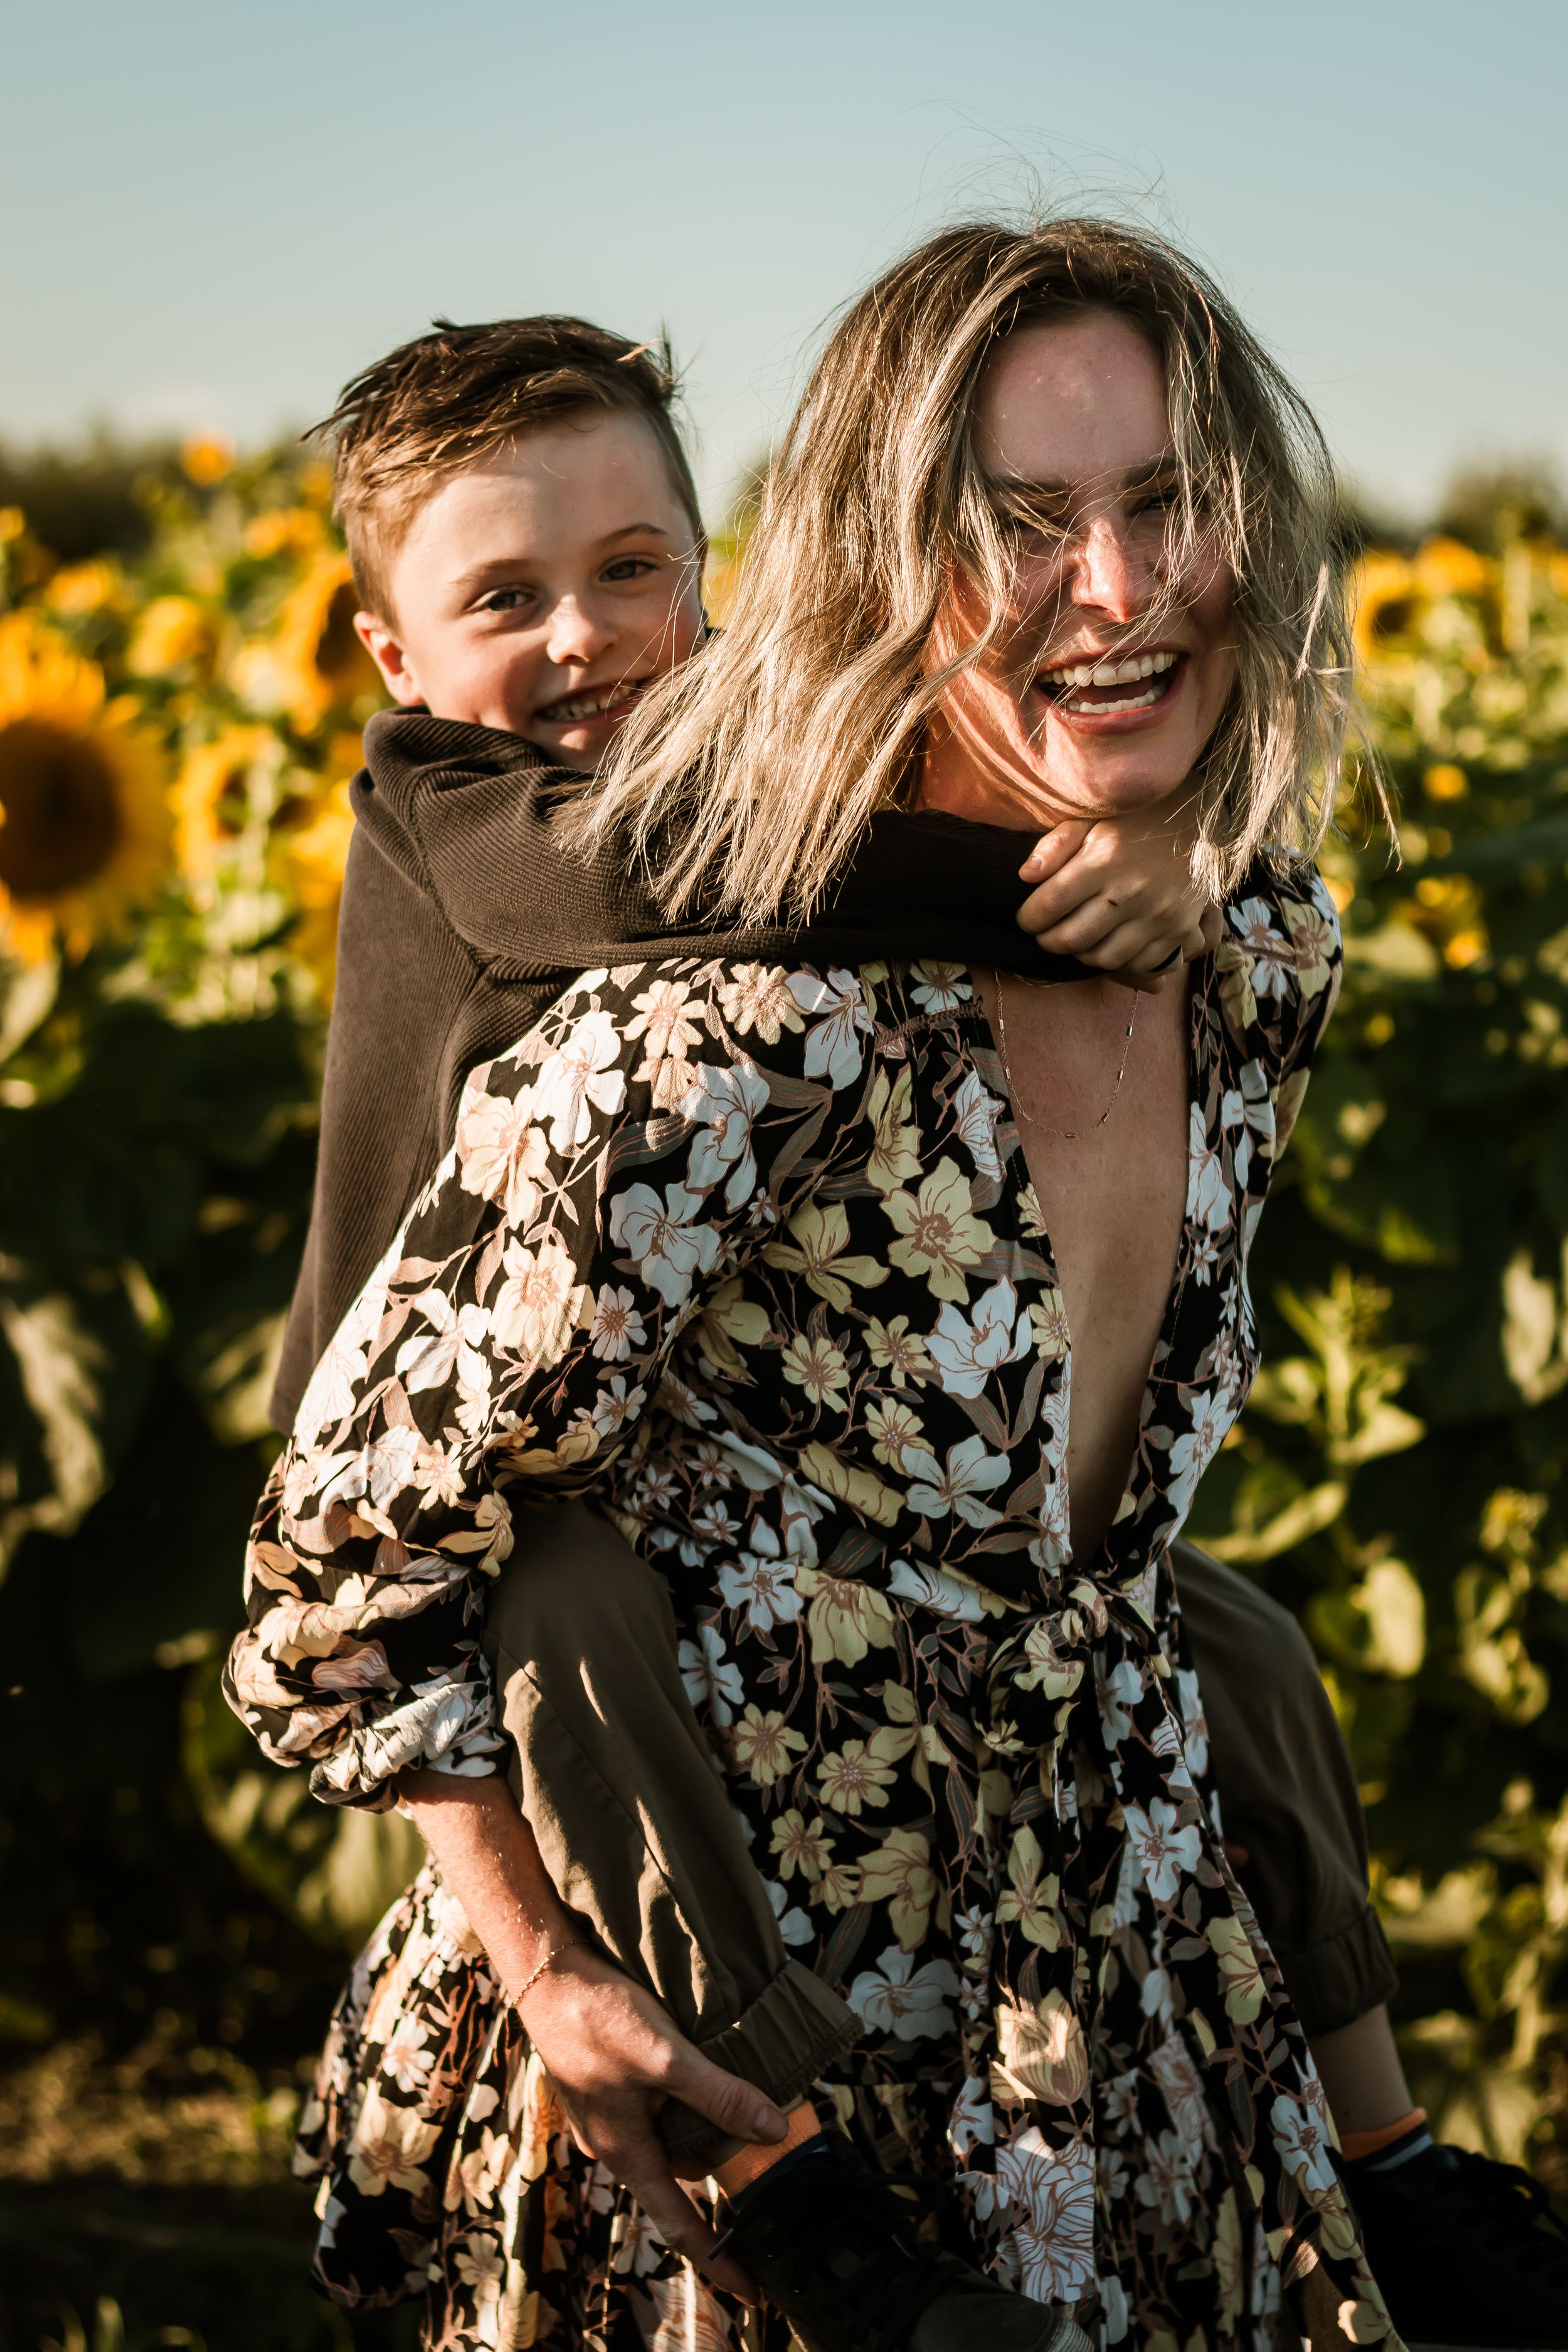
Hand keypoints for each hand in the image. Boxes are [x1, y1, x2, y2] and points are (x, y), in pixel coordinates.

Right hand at [393, 1770, 782, 2299]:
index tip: (753, 2290)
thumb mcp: (665, 2056)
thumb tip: (771, 2131)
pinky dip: (685, 2099)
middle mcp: (615, 2142)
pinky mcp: (609, 2084)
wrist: (545, 1969)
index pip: (680, 2224)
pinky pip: (657, 2107)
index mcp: (626, 2152)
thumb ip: (718, 2094)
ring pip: (670, 2136)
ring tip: (747, 2103)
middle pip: (682, 2175)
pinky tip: (704, 2070)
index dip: (718, 2258)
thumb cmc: (596, 2015)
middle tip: (769, 2158)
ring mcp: (609, 2114)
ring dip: (704, 2126)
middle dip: (722, 2171)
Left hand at [1014, 814, 1220, 988]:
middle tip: (1044, 934)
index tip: (1025, 918)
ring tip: (1075, 939)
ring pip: (1103, 958)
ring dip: (1081, 955)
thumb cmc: (1138, 819)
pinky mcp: (1181, 930)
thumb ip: (1056, 845)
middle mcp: (1132, 891)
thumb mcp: (1093, 819)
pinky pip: (1140, 964)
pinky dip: (1119, 962)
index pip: (1050, 904)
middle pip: (1072, 939)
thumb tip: (1025, 876)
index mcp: (1105, 860)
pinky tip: (1109, 945)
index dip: (1028, 918)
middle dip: (1047, 941)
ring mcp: (1160, 915)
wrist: (1204, 819)